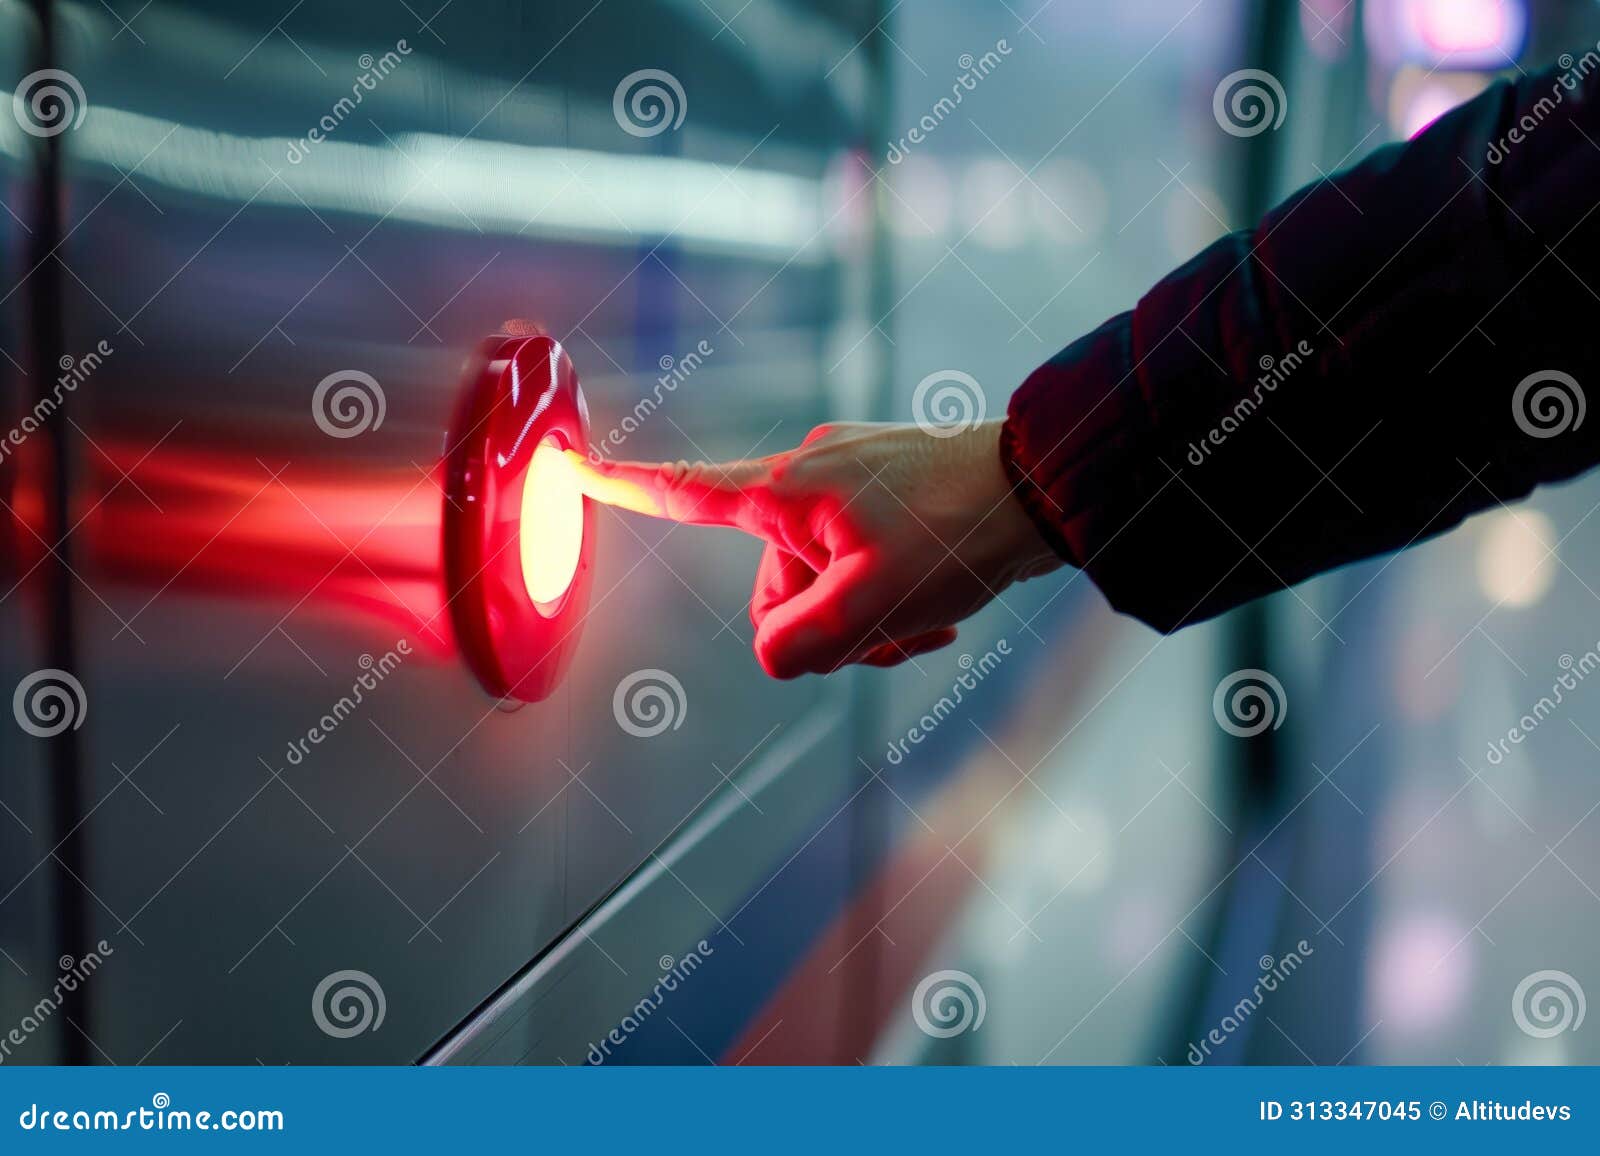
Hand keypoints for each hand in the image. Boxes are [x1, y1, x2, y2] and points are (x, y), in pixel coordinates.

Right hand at [569, 421, 1062, 677]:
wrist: (1045, 484)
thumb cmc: (961, 529)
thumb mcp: (876, 604)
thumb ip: (805, 643)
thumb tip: (771, 658)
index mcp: (788, 490)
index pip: (687, 492)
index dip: (624, 488)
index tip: (570, 465)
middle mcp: (809, 476)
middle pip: (772, 584)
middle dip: (822, 626)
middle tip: (888, 632)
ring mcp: (850, 481)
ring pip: (822, 581)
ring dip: (865, 619)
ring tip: (923, 618)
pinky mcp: (885, 492)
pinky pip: (859, 560)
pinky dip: (887, 596)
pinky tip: (936, 609)